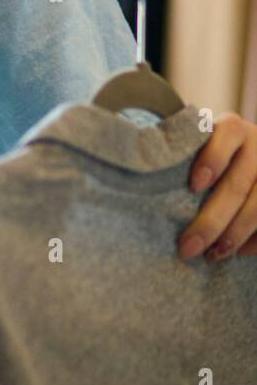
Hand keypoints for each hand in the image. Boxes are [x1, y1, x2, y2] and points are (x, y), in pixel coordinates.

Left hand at [180, 112, 256, 259]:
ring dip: (234, 235)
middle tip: (187, 247)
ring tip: (212, 255)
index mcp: (233, 128)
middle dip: (212, 220)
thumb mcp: (197, 144)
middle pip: (238, 184)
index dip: (212, 159)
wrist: (250, 157)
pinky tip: (238, 253)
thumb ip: (180, 154)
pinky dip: (256, 241)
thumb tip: (139, 177)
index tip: (193, 186)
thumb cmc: (206, 152)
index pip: (228, 134)